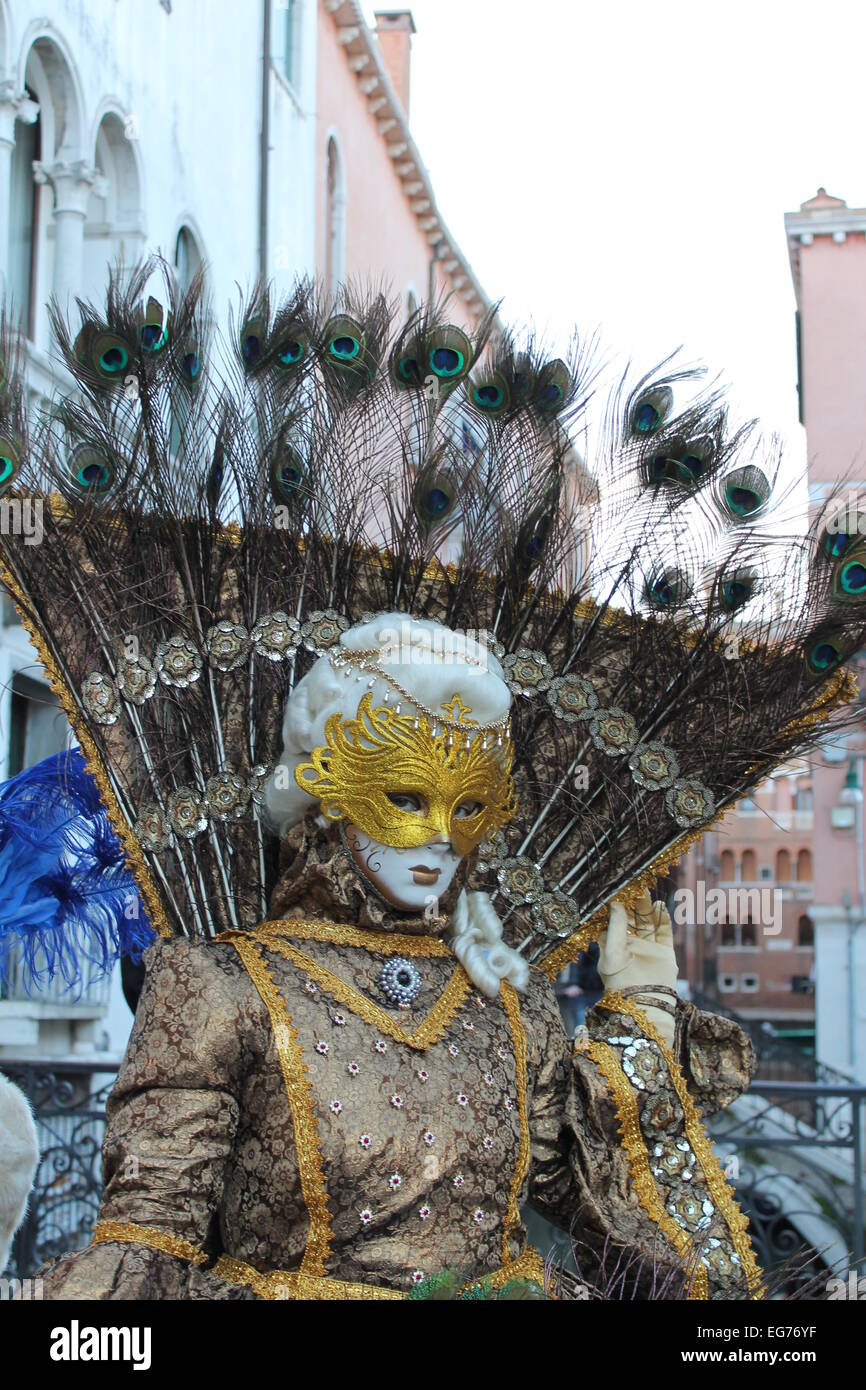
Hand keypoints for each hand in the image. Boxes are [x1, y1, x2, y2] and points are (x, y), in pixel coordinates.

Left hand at [597, 890, 677, 1044]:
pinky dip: (662, 918)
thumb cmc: (620, 982)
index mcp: (612, 944)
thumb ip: (616, 926)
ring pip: (647, 921)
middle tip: (633, 882)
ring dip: (646, 906)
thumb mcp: (612, 951)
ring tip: (645, 890)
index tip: (616, 886)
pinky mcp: (664, 952)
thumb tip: (616, 901)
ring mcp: (647, 947)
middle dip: (631, 901)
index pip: (612, 919)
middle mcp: (629, 944)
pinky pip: (663, 931)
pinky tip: (659, 905)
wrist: (644, 1005)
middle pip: (631, 917)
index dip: (614, 904)